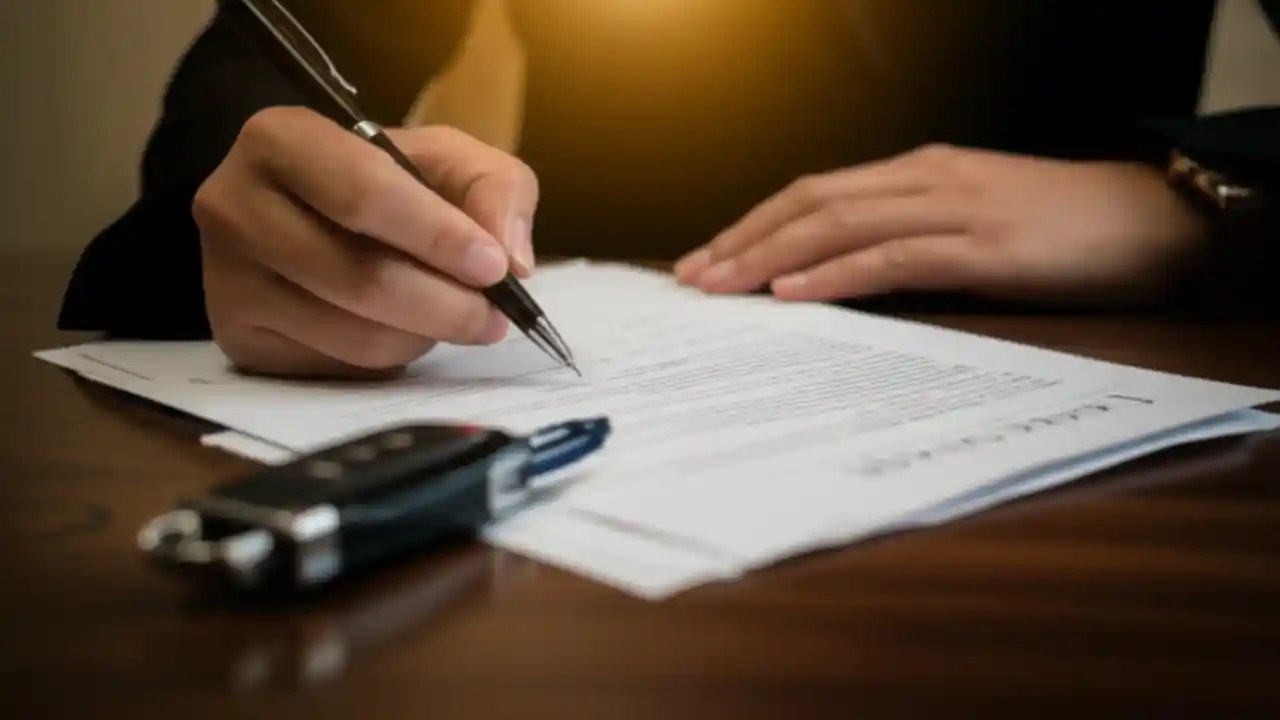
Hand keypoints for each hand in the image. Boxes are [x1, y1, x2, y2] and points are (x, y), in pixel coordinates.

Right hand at [194, 107, 538, 377]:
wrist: (313, 214)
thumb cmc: (388, 182)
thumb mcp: (449, 160)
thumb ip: (495, 188)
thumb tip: (511, 258)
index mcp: (280, 139)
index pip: (363, 194)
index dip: (437, 236)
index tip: (494, 267)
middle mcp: (233, 205)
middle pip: (360, 276)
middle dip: (445, 304)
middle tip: (493, 317)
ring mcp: (227, 280)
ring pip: (353, 333)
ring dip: (423, 335)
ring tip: (451, 316)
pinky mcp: (239, 339)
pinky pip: (338, 366)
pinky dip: (390, 357)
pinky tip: (404, 329)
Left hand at [676, 145, 1208, 304]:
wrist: (1153, 219)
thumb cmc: (1062, 228)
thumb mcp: (972, 228)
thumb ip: (911, 245)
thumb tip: (843, 283)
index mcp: (920, 174)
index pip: (816, 192)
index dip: (755, 224)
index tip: (708, 258)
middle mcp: (926, 181)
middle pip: (810, 202)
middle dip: (743, 240)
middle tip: (691, 278)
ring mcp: (953, 209)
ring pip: (838, 223)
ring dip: (770, 257)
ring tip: (720, 287)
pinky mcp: (984, 248)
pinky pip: (893, 257)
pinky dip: (836, 273)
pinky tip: (795, 292)